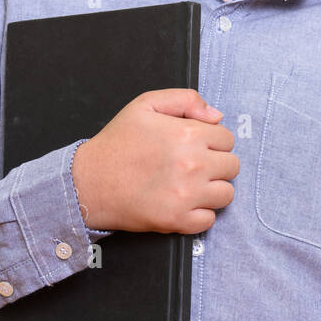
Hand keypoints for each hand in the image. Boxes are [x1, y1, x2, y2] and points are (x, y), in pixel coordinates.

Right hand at [70, 89, 237, 233]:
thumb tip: (217, 116)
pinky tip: (183, 203)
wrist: (88, 182)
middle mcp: (192, 165)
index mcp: (188, 134)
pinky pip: (209, 220)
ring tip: (191, 185)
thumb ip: (186, 100)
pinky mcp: (177, 220)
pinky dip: (200, 214)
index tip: (195, 146)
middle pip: (232, 166)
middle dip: (216, 164)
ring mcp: (186, 195)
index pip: (227, 139)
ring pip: (226, 194)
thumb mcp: (146, 104)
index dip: (212, 141)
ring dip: (212, 189)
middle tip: (193, 166)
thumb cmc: (118, 142)